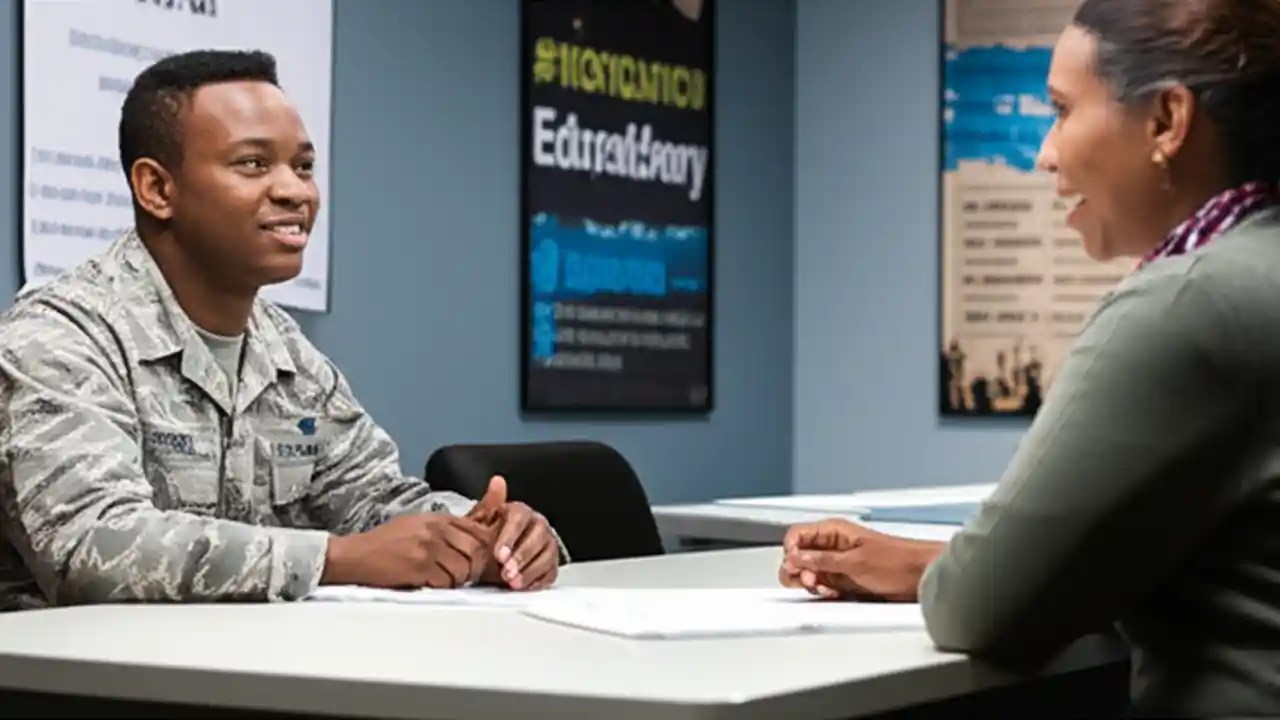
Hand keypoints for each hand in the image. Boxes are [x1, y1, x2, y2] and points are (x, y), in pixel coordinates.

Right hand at [322, 513, 493, 588]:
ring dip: (457, 580)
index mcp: (437, 518)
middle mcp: (435, 530)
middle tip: (465, 576)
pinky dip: (441, 587)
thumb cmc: (386, 542)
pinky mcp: (419, 567)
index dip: (483, 547)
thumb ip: (444, 530)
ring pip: (462, 569)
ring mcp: (428, 548)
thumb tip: (472, 540)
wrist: (357, 555)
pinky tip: (428, 584)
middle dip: (474, 567)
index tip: (479, 559)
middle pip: (475, 550)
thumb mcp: (417, 525)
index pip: (476, 530)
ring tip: (443, 580)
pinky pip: (445, 582)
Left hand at [465, 475, 559, 590]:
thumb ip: (490, 504)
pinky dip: (538, 581)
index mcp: (521, 512)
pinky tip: (525, 586)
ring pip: (546, 556)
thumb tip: (497, 482)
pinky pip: (550, 572)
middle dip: (521, 557)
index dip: (509, 537)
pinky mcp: (551, 564)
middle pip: (537, 538)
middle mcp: (537, 526)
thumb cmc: (490, 537)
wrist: (496, 556)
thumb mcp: (483, 521)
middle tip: (507, 572)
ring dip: (530, 571)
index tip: (498, 554)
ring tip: (514, 583)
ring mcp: (546, 545)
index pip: (520, 518)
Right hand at [779, 519, 941, 601]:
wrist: (921, 576)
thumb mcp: (855, 562)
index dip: (791, 550)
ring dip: (810, 582)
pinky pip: (822, 585)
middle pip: (798, 555)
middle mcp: (832, 545)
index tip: (796, 566)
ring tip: (824, 589)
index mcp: (834, 531)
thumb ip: (823, 560)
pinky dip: (821, 591)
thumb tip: (797, 558)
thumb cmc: (897, 562)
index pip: (796, 535)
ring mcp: (837, 563)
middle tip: (811, 582)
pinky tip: (831, 594)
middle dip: (798, 570)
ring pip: (808, 572)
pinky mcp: (843, 579)